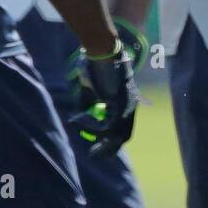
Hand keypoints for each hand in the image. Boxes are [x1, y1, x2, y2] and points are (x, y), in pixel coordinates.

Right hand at [68, 39, 138, 157]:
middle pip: (123, 136)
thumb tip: (78, 118)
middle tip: (94, 155)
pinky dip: (94, 129)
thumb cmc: (94, 66)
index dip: (110, 140)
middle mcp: (129, 107)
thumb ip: (86, 104)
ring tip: (92, 150)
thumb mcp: (88, 88)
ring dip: (104, 144)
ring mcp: (126, 106)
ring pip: (118, 134)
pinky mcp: (118, 104)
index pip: (121, 128)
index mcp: (125, 103)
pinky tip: (83, 126)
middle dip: (109, 148)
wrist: (102, 52)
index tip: (98, 147)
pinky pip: (108, 124)